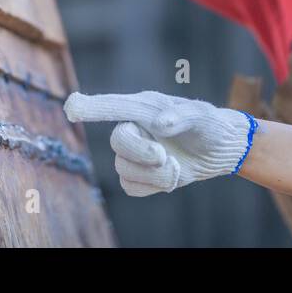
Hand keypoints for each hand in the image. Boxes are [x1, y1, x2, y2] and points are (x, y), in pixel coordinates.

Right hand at [64, 91, 255, 196]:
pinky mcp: (141, 174)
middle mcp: (134, 127)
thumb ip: (182, 116)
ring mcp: (135, 152)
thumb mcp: (201, 117)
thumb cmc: (209, 125)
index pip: (113, 106)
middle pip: (118, 143)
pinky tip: (170, 177)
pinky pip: (131, 187)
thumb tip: (160, 123)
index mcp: (144, 107)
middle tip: (164, 156)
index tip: (72, 106)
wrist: (219, 150)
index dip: (91, 107)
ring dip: (153, 174)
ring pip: (124, 169)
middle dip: (141, 153)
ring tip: (175, 167)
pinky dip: (152, 187)